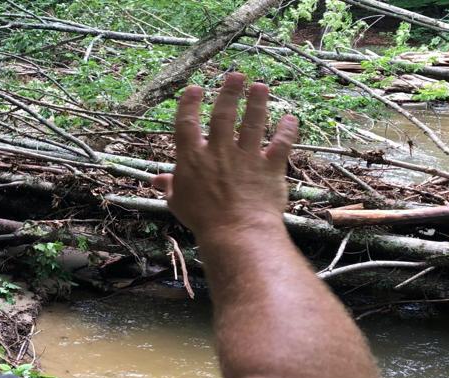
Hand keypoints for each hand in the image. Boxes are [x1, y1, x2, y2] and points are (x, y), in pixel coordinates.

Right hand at [151, 73, 297, 241]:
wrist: (236, 232)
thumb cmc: (203, 221)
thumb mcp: (179, 204)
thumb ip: (170, 187)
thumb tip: (157, 180)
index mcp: (193, 158)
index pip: (187, 123)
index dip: (189, 103)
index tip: (195, 88)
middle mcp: (219, 151)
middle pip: (223, 114)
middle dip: (230, 92)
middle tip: (236, 75)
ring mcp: (246, 157)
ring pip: (252, 123)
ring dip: (257, 102)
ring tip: (261, 86)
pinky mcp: (269, 168)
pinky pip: (281, 145)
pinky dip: (287, 131)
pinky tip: (291, 119)